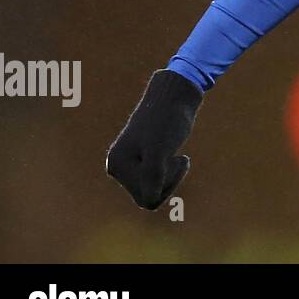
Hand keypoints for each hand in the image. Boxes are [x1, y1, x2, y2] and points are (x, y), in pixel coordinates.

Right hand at [106, 69, 203, 208]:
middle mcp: (118, 165)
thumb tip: (149, 202)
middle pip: (148, 195)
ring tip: (179, 157)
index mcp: (117, 165)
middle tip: (181, 159)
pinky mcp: (142, 156)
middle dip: (168, 181)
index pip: (146, 198)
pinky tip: (176, 156)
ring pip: (153, 187)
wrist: (175, 95)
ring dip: (170, 176)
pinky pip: (156, 178)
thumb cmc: (168, 120)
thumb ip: (152, 175)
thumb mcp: (160, 150)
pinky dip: (170, 171)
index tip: (179, 161)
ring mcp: (130, 161)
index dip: (167, 186)